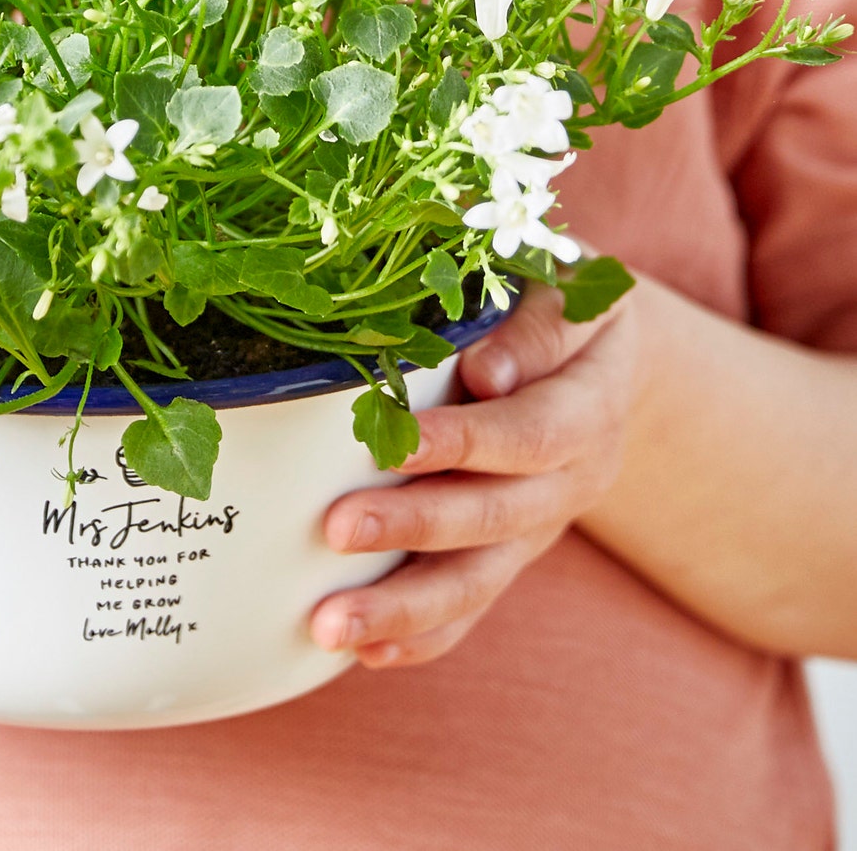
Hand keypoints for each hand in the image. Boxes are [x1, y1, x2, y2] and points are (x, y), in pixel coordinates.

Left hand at [310, 278, 640, 668]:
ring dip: (404, 608)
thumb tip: (487, 371)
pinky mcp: (510, 552)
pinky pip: (472, 605)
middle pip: (495, 517)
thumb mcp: (574, 286)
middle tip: (335, 530)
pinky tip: (361, 652)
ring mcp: (539, 525)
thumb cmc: (566, 301)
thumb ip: (539, 323)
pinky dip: (421, 635)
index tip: (398, 441)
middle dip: (414, 528)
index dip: (467, 441)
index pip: (530, 433)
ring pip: (479, 580)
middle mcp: (572, 479)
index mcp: (590, 405)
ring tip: (330, 625)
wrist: (607, 359)